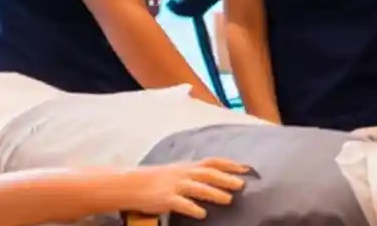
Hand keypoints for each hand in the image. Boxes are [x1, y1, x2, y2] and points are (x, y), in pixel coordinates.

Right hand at [120, 158, 250, 218]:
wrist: (131, 184)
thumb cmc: (155, 179)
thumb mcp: (176, 171)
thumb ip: (193, 173)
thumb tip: (214, 177)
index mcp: (187, 166)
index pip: (212, 161)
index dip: (229, 164)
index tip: (245, 168)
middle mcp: (183, 174)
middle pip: (208, 173)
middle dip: (226, 178)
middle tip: (242, 185)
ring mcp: (174, 186)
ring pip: (198, 187)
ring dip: (214, 193)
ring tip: (228, 199)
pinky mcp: (166, 199)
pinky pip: (182, 204)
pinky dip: (193, 208)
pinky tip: (202, 214)